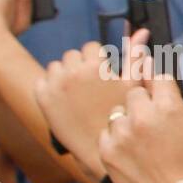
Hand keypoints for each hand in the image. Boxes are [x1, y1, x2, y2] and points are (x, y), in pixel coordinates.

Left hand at [35, 31, 147, 178]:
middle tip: (91, 89)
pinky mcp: (42, 97)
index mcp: (96, 66)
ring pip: (57, 66)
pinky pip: (42, 80)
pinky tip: (65, 102)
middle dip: (81, 67)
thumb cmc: (122, 119)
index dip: (99, 64)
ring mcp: (55, 84)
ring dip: (65, 76)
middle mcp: (74, 71)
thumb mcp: (133, 88)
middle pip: (73, 55)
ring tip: (78, 96)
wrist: (100, 152)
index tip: (104, 79)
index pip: (92, 48)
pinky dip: (51, 88)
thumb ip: (135, 57)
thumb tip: (141, 31)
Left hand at [98, 40, 182, 182]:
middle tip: (159, 121)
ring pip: (119, 110)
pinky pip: (108, 130)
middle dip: (146, 101)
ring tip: (147, 137)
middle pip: (135, 90)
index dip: (161, 83)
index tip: (163, 91)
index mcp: (168, 107)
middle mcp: (141, 116)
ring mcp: (121, 132)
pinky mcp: (107, 148)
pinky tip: (136, 149)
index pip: (157, 75)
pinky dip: (118, 136)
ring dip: (130, 117)